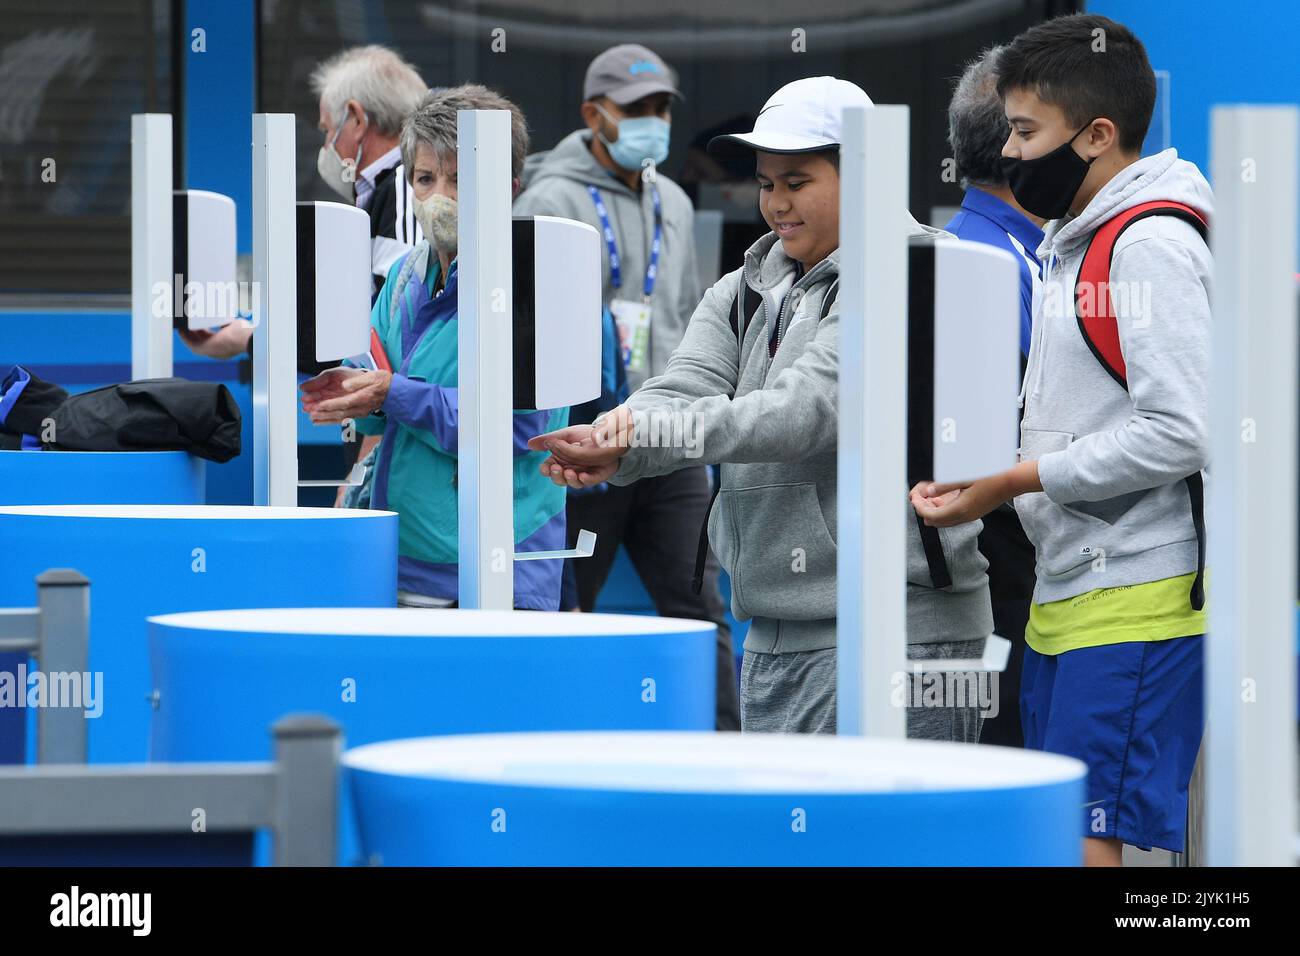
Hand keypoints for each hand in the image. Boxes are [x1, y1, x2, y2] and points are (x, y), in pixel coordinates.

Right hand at [179, 322, 252, 358]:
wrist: (244, 338)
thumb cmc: (244, 332)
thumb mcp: (233, 326)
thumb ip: (226, 324)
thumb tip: (222, 320)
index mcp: (225, 345)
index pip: (211, 338)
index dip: (203, 331)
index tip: (198, 323)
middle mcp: (217, 350)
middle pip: (201, 340)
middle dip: (194, 332)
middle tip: (189, 323)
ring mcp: (211, 351)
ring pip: (195, 343)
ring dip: (188, 335)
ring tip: (183, 326)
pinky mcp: (205, 350)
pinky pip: (191, 345)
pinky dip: (186, 338)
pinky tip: (181, 331)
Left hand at [301, 368, 392, 423]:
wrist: (393, 392)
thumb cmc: (382, 382)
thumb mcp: (371, 376)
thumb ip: (357, 381)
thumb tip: (345, 385)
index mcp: (363, 397)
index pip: (344, 402)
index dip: (331, 405)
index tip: (318, 406)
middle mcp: (361, 407)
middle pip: (340, 413)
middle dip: (324, 414)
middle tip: (310, 413)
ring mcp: (359, 412)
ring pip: (340, 417)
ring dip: (325, 419)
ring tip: (312, 418)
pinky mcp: (358, 413)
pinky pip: (342, 419)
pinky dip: (330, 421)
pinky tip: (320, 421)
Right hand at [528, 406, 635, 488]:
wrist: (608, 434)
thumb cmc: (584, 437)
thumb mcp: (566, 435)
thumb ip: (550, 439)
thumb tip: (530, 444)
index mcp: (560, 460)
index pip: (548, 469)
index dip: (546, 470)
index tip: (545, 467)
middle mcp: (570, 469)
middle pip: (559, 479)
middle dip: (556, 476)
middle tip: (556, 468)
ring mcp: (583, 473)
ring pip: (574, 483)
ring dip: (569, 479)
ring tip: (568, 472)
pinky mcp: (597, 475)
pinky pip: (591, 481)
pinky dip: (586, 480)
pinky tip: (582, 475)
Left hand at [909, 461, 1040, 527]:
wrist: (1011, 482)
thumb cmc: (990, 476)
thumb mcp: (964, 477)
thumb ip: (944, 485)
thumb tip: (928, 491)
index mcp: (960, 509)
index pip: (931, 515)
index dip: (919, 506)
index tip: (914, 495)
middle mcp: (964, 517)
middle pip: (935, 521)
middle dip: (924, 509)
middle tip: (918, 495)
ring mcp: (969, 517)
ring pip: (943, 521)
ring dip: (933, 510)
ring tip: (927, 495)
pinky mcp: (974, 513)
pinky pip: (952, 517)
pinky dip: (942, 510)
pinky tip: (940, 498)